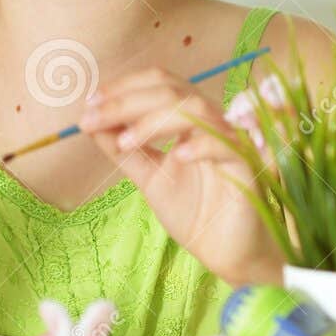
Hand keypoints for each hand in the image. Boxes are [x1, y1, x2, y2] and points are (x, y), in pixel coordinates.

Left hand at [80, 68, 282, 282]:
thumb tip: (88, 121)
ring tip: (125, 142)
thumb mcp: (146, 175)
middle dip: (126, 101)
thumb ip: (121, 149)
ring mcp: (230, 142)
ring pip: (194, 110)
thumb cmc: (192, 211)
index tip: (89, 103)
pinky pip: (225, 145)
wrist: (225, 252)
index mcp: (188, 119)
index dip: (123, 87)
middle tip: (93, 117)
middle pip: (171, 91)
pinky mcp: (247, 167)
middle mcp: (210, 123)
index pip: (158, 83)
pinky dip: (199, 145)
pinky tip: (177, 156)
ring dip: (153, 121)